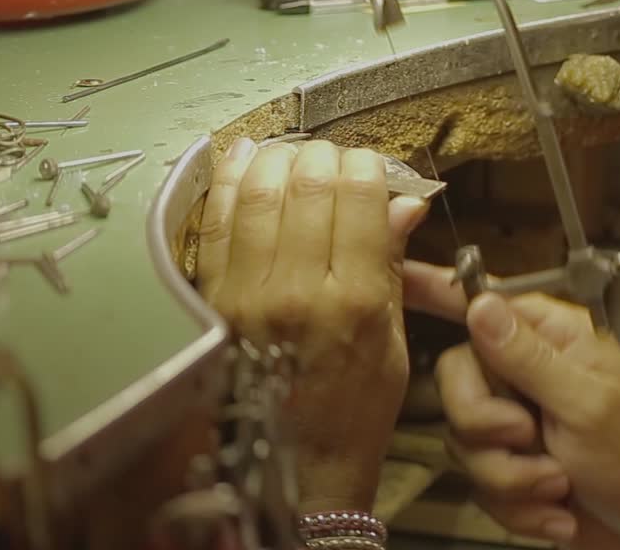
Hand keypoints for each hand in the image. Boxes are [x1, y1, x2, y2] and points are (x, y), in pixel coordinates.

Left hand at [196, 138, 429, 512]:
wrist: (294, 468)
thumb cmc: (355, 409)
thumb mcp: (392, 340)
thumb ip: (389, 264)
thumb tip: (405, 201)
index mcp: (354, 301)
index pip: (359, 199)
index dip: (367, 167)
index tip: (371, 165)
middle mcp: (298, 290)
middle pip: (308, 186)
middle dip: (324, 156)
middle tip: (333, 156)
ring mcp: (248, 293)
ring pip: (259, 194)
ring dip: (277, 158)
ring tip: (292, 151)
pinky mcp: (214, 299)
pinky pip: (218, 223)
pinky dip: (231, 182)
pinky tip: (244, 157)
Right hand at [404, 262, 619, 549]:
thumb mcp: (586, 404)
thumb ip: (527, 358)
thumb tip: (480, 306)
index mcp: (549, 338)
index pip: (480, 302)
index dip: (433, 289)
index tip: (392, 277)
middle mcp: (526, 373)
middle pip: (455, 383)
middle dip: (489, 430)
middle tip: (532, 440)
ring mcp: (516, 422)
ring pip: (463, 443)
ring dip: (514, 479)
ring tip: (561, 485)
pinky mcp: (511, 468)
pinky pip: (480, 486)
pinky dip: (521, 509)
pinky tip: (559, 511)